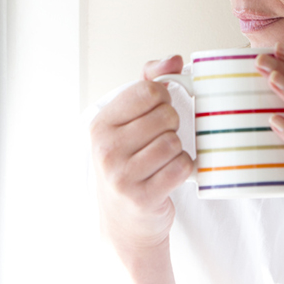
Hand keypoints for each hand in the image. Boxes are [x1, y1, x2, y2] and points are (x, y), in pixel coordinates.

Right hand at [90, 55, 194, 250]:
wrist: (123, 223)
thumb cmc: (128, 164)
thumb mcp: (127, 122)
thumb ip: (148, 83)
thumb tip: (175, 60)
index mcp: (100, 124)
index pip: (147, 90)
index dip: (162, 99)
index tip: (156, 112)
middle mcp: (105, 148)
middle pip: (165, 116)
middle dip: (171, 126)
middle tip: (159, 140)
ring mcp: (121, 174)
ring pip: (174, 143)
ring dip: (177, 151)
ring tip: (163, 160)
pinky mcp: (142, 196)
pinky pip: (181, 167)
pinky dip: (184, 170)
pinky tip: (170, 175)